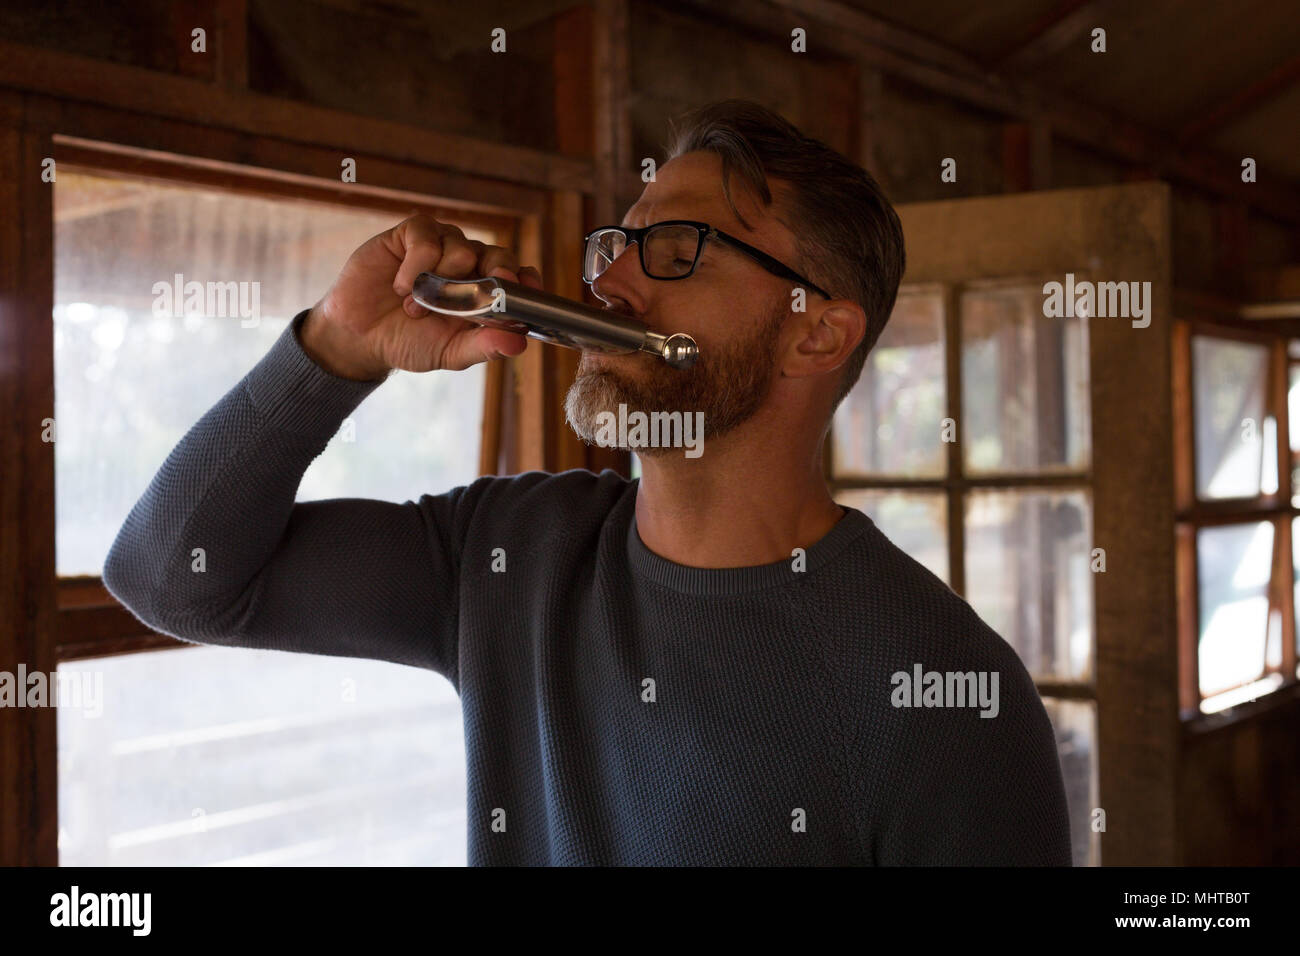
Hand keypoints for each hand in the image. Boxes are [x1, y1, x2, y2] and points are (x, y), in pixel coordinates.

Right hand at [301, 213, 541, 379]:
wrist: (360, 337)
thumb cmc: (410, 342)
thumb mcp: (451, 352)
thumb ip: (485, 346)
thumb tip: (519, 343)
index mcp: (485, 291)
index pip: (518, 275)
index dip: (526, 280)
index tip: (524, 290)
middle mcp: (469, 264)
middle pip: (499, 255)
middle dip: (491, 277)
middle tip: (476, 298)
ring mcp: (441, 245)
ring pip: (462, 248)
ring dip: (439, 283)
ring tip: (414, 307)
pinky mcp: (412, 234)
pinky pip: (427, 239)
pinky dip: (415, 266)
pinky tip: (400, 286)